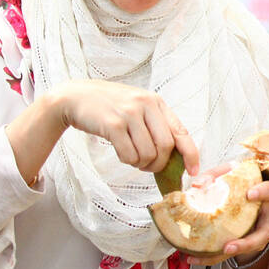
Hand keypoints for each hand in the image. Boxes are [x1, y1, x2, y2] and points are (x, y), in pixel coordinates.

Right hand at [54, 80, 199, 174]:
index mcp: (156, 102)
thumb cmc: (109, 107)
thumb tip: (175, 156)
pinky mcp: (113, 124)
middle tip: (147, 166)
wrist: (76, 98)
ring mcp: (129, 113)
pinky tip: (121, 152)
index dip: (190, 154)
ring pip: (148, 154)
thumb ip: (156, 125)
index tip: (193, 171)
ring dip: (141, 164)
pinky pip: (129, 155)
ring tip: (132, 156)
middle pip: (165, 147)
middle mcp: (145, 104)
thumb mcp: (137, 106)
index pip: (181, 131)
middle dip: (158, 164)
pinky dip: (127, 161)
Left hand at [183, 165, 268, 268]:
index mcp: (265, 193)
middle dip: (248, 242)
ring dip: (233, 254)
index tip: (249, 195)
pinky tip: (195, 258)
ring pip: (252, 247)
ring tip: (215, 256)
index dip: (263, 192)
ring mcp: (259, 230)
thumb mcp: (227, 174)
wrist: (243, 195)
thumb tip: (197, 185)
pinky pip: (234, 252)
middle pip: (266, 232)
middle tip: (229, 246)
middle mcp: (266, 214)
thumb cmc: (239, 182)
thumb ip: (213, 176)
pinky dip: (214, 257)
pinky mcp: (247, 241)